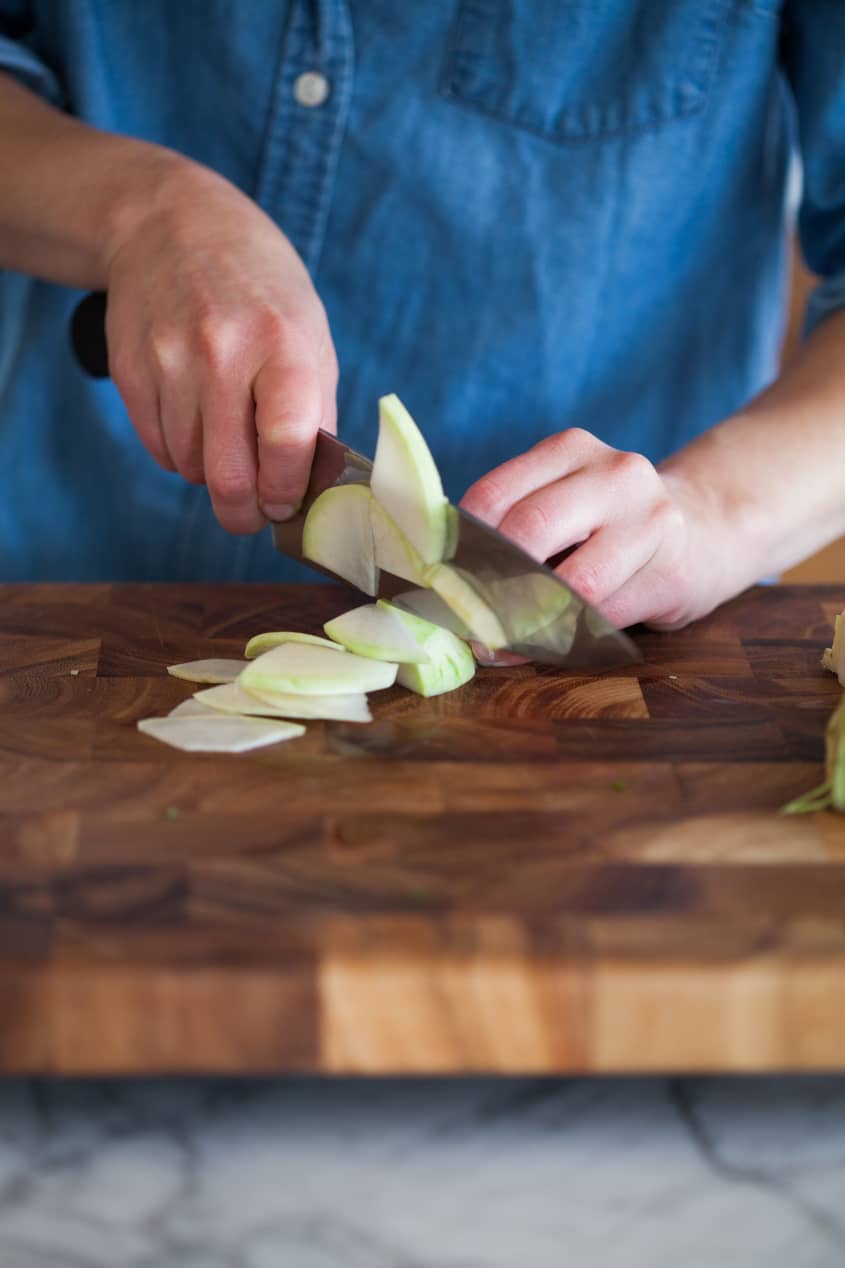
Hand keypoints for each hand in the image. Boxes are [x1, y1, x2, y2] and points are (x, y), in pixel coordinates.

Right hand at [103, 161, 336, 532]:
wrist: (172, 225)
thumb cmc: (260, 291)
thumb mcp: (309, 334)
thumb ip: (314, 412)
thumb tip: (312, 491)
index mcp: (283, 344)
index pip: (286, 442)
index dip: (286, 490)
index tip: (285, 506)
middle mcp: (222, 352)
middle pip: (228, 474)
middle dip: (243, 514)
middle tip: (251, 517)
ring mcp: (169, 360)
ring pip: (190, 467)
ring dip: (210, 475)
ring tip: (226, 443)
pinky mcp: (130, 368)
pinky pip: (158, 447)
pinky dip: (179, 454)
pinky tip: (194, 423)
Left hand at [461, 429, 726, 630]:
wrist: (707, 531)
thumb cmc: (612, 524)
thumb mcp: (566, 499)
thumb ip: (514, 524)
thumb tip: (445, 584)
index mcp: (571, 449)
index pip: (494, 495)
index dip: (460, 548)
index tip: (442, 584)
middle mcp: (614, 473)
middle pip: (528, 530)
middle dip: (489, 585)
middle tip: (467, 621)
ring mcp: (650, 521)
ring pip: (569, 582)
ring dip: (525, 622)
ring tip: (501, 642)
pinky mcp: (672, 574)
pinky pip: (603, 616)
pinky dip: (566, 638)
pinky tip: (548, 645)